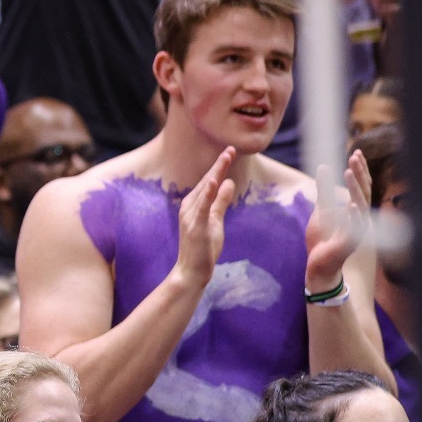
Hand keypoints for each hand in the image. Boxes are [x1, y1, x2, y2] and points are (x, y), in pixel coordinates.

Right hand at [172, 146, 236, 290]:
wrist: (191, 272)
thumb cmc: (202, 248)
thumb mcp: (216, 221)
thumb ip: (221, 202)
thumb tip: (229, 182)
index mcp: (194, 205)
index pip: (209, 182)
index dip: (219, 167)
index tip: (230, 151)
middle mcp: (189, 207)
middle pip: (207, 182)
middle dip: (219, 165)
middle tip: (231, 149)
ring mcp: (191, 217)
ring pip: (206, 190)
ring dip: (215, 173)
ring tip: (226, 158)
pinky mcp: (196, 226)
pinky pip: (202, 207)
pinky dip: (208, 193)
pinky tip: (215, 181)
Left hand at [306, 149, 372, 290]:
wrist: (318, 264)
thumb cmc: (323, 238)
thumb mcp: (322, 209)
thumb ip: (325, 190)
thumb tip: (324, 166)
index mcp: (356, 209)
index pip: (361, 185)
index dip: (360, 169)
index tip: (356, 152)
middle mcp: (361, 218)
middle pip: (363, 191)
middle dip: (360, 173)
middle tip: (354, 156)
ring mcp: (357, 230)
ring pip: (360, 206)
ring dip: (355, 188)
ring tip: (349, 172)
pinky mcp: (350, 243)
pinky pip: (354, 228)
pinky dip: (353, 216)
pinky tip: (350, 204)